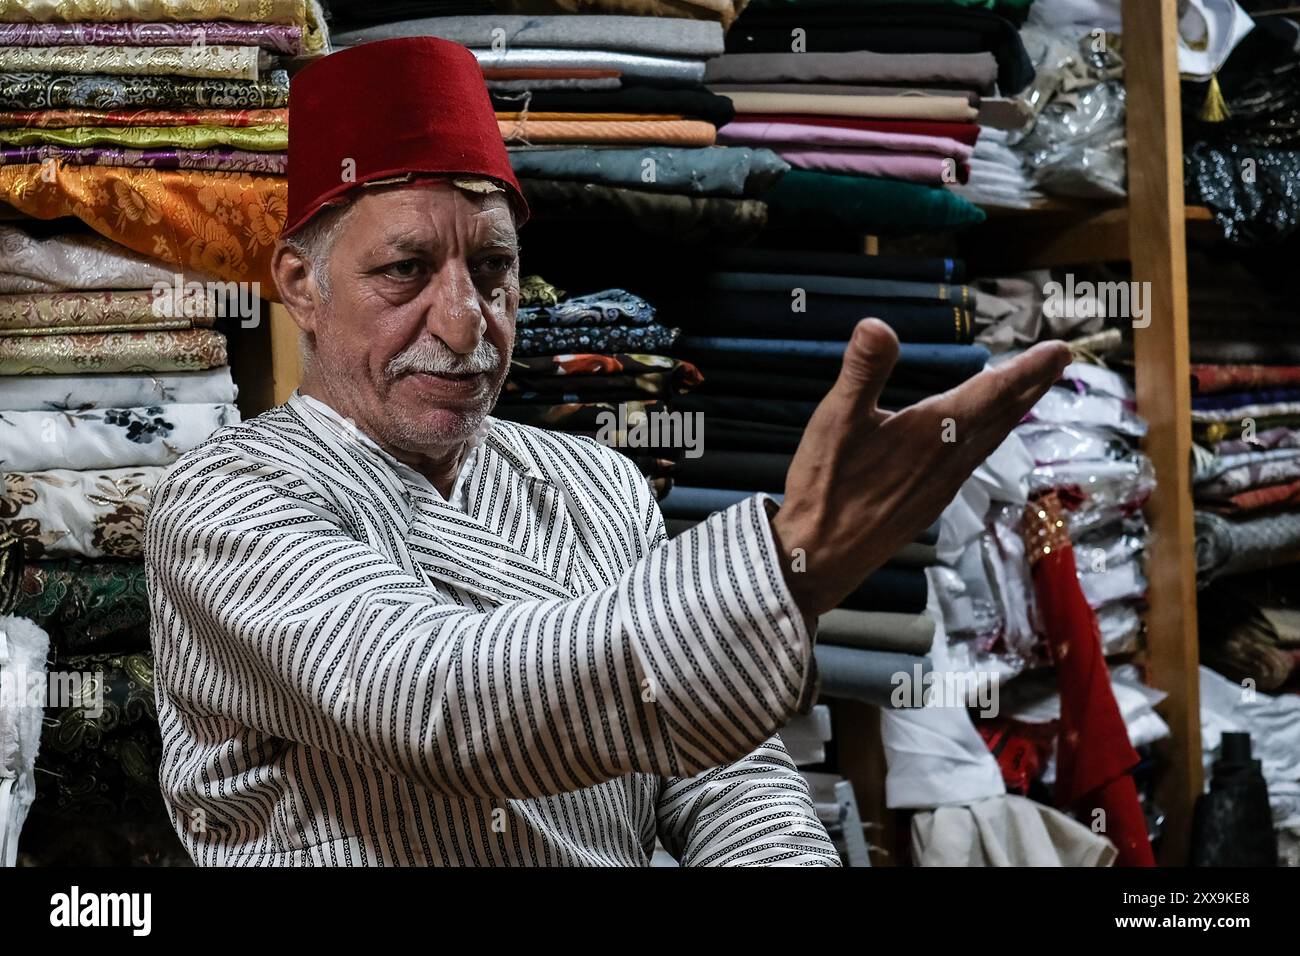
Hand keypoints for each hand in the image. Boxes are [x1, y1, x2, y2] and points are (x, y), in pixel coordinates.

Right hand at [771, 318, 1070, 619]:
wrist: (821, 557)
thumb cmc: (826, 486)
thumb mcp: (836, 420)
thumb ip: (862, 371)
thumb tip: (877, 325)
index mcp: (933, 432)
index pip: (991, 391)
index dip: (1027, 368)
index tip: (1060, 349)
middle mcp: (949, 459)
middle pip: (1000, 415)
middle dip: (1030, 384)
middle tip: (1059, 360)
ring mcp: (943, 485)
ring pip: (989, 440)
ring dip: (1012, 411)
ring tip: (1028, 391)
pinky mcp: (930, 503)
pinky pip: (972, 461)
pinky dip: (988, 438)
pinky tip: (979, 439)